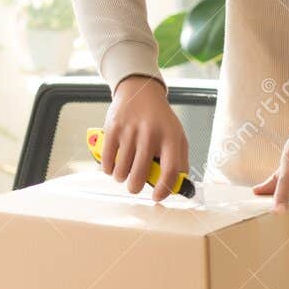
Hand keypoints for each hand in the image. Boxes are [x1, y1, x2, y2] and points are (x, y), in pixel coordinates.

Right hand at [101, 74, 189, 201]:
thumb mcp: (177, 135)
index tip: (157, 197)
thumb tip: (178, 188)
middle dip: (135, 187)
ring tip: (125, 172)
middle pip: (140, 175)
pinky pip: (107, 162)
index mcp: (170, 137)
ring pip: (121, 172)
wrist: (140, 91)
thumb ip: (180, 161)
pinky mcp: (112, 129)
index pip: (170, 171)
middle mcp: (150, 134)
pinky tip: (114, 164)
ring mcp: (130, 131)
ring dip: (122, 178)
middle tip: (135, 186)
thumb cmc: (160, 119)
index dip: (164, 189)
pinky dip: (109, 169)